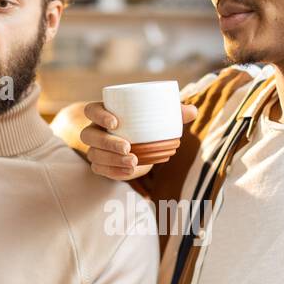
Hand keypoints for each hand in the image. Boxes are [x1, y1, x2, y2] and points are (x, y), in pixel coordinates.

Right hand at [79, 100, 196, 181]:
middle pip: (90, 135)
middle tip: (128, 147)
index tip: (116, 122)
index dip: (100, 116)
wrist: (135, 143)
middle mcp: (95, 130)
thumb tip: (193, 111)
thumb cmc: (145, 123)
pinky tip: (128, 173)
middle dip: (108, 143)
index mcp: (104, 113)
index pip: (92, 110)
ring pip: (94, 155)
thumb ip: (174, 112)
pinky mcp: (100, 164)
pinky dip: (114, 172)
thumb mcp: (157, 116)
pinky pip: (101, 169)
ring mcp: (95, 148)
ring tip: (133, 163)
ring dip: (112, 160)